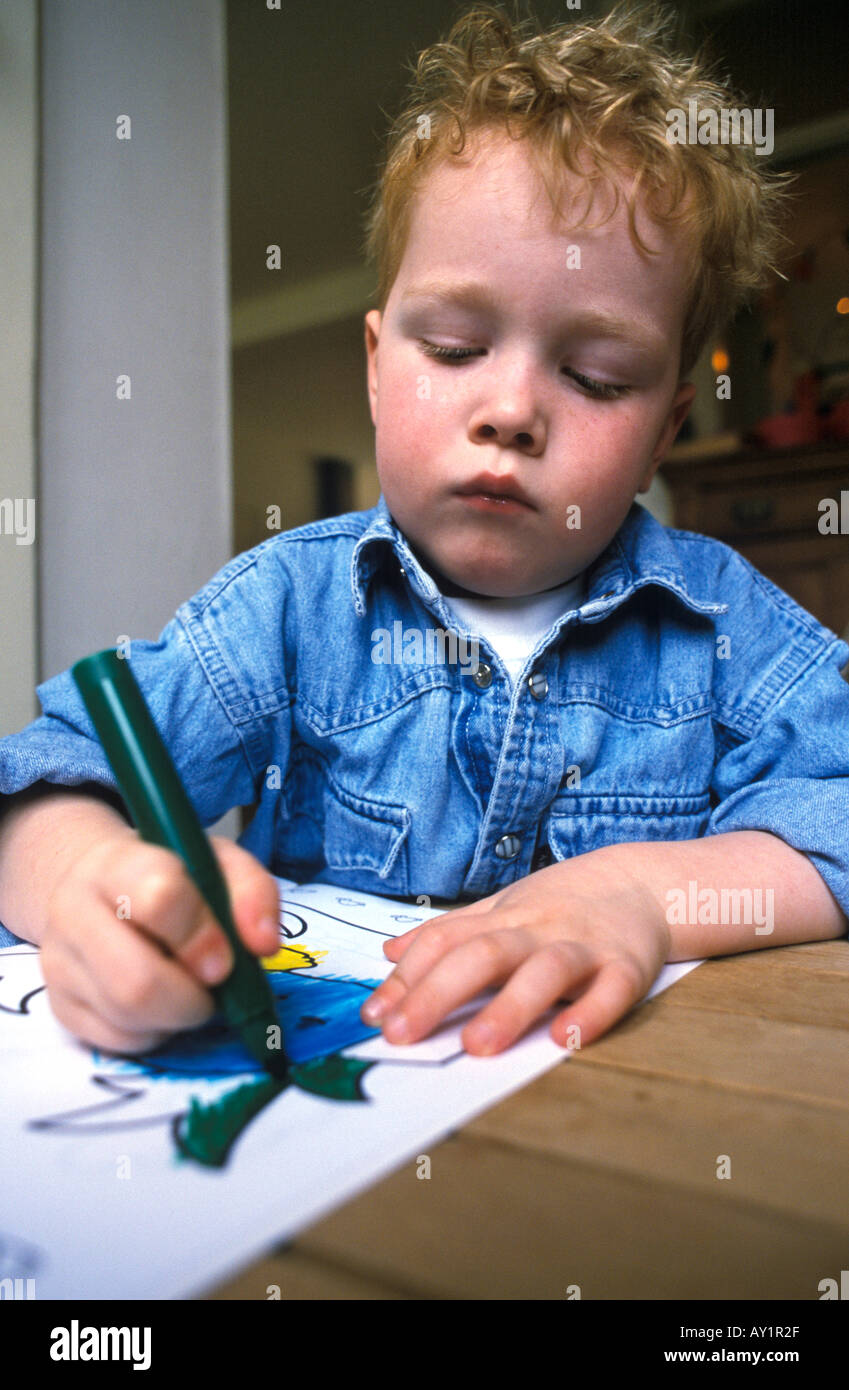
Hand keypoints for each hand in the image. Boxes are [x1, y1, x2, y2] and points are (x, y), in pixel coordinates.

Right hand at [41, 826, 280, 1054]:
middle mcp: (74, 910)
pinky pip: (116, 1040)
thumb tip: (263, 944)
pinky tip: (161, 1004)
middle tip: (212, 985)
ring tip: (189, 989)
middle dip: (192, 999)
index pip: (158, 899)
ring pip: (127, 1016)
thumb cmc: (171, 878)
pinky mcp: (58, 1004)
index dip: (201, 937)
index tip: (224, 959)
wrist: (100, 888)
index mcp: (117, 864)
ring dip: (177, 1016)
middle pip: (136, 980)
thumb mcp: (219, 864)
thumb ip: (252, 892)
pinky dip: (154, 1031)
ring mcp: (58, 962)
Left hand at [360, 853, 670, 1053]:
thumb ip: (450, 930)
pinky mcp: (627, 968)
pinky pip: (610, 992)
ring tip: (477, 1046)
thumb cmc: (566, 903)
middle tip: (402, 1037)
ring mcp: (582, 948)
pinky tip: (563, 1040)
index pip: (444, 941)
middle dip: (437, 995)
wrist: (646, 882)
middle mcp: (536, 930)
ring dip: (509, 1007)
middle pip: (481, 956)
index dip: (406, 977)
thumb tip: (389, 950)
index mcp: (502, 919)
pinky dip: (588, 1016)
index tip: (375, 1016)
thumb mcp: (503, 906)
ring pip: (542, 972)